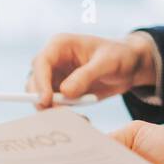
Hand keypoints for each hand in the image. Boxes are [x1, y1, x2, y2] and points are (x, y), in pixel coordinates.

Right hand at [27, 32, 159, 108]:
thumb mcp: (107, 62)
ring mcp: (54, 78)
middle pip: (34, 82)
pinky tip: (81, 118)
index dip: (40, 82)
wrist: (129, 67)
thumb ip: (86, 76)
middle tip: (60, 114)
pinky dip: (63, 114)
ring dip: (53, 110)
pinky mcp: (60, 93)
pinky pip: (54, 107)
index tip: (47, 101)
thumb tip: (65, 92)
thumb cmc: (120, 56)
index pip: (41, 63)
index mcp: (60, 45)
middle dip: (42, 99)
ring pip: (41, 97)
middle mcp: (52, 61)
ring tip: (77, 117)